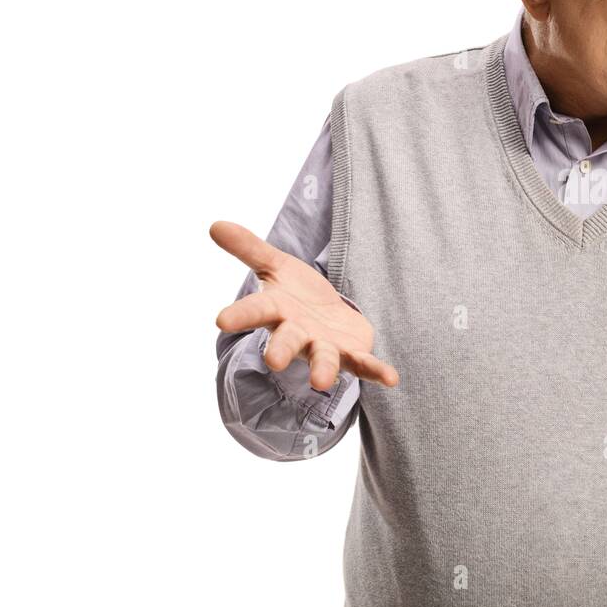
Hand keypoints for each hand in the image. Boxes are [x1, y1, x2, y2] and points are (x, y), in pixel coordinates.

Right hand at [210, 220, 399, 391]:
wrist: (327, 318)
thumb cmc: (295, 293)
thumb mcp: (276, 265)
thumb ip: (249, 248)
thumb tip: (214, 224)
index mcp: (276, 310)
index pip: (254, 311)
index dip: (239, 316)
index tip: (221, 321)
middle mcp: (296, 333)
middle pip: (286, 341)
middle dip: (280, 349)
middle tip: (272, 361)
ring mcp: (323, 347)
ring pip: (323, 359)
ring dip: (323, 369)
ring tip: (321, 381)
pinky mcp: (351, 354)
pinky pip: (364, 364)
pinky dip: (377, 371)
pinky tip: (391, 378)